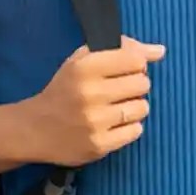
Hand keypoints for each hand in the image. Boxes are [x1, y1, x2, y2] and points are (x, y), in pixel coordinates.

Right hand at [22, 36, 165, 166]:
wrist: (36, 128)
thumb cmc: (63, 89)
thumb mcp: (81, 61)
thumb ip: (121, 49)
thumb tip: (159, 51)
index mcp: (85, 67)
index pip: (135, 59)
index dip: (136, 62)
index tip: (126, 68)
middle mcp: (91, 93)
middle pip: (142, 83)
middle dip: (135, 84)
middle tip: (119, 89)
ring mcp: (96, 122)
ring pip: (142, 108)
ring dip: (134, 106)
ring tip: (116, 107)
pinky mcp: (100, 145)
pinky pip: (136, 131)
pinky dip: (129, 126)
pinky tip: (113, 123)